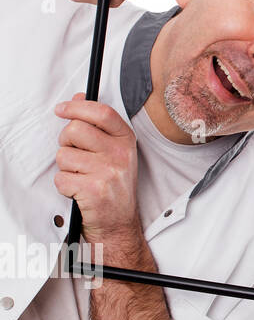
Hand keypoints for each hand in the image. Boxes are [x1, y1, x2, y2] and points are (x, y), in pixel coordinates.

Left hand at [51, 92, 141, 243]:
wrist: (119, 221)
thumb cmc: (114, 184)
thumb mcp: (113, 150)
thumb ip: (97, 124)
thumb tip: (79, 98)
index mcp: (126, 140)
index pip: (102, 112)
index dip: (77, 107)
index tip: (61, 109)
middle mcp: (120, 153)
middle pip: (75, 130)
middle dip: (66, 142)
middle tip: (76, 155)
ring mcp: (108, 171)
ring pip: (63, 155)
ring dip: (66, 167)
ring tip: (81, 176)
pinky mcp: (93, 189)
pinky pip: (61, 178)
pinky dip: (64, 185)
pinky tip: (79, 189)